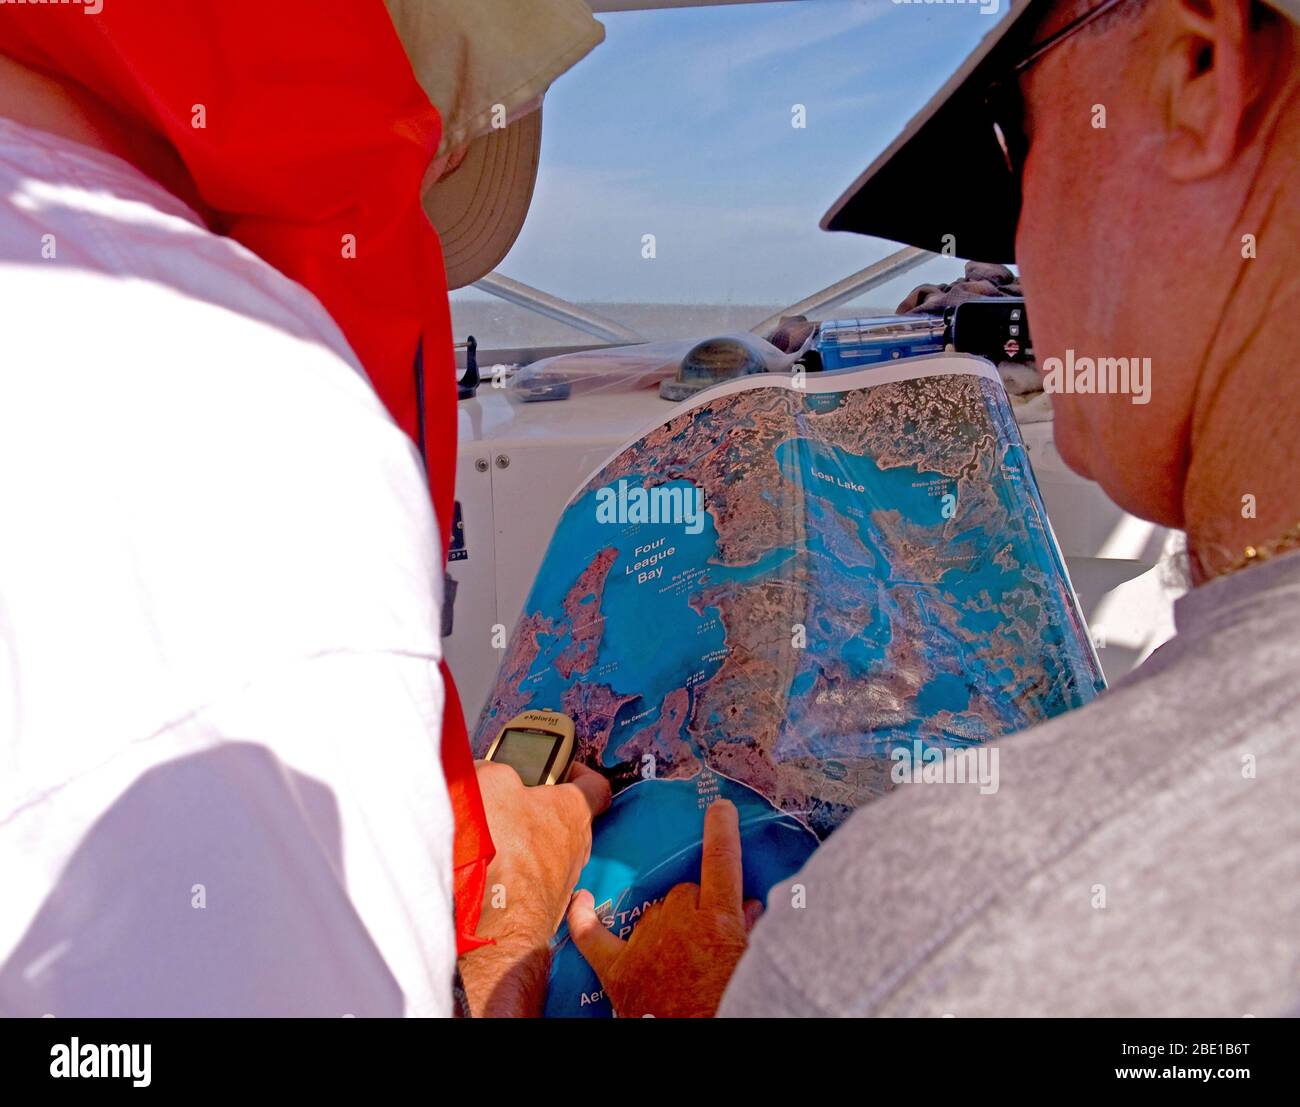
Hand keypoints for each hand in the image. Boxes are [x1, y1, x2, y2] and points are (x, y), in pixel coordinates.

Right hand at [460, 760, 609, 1016]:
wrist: (488, 917)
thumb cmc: (499, 842)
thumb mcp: (492, 781)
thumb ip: (497, 773)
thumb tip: (490, 778)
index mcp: (573, 811)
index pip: (596, 788)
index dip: (583, 775)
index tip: (566, 770)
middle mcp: (575, 850)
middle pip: (568, 824)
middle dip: (543, 813)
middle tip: (514, 805)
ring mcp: (560, 886)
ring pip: (548, 857)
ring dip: (525, 849)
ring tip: (491, 842)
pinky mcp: (538, 913)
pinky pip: (528, 886)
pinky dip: (511, 877)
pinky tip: (485, 873)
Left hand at [566, 798, 761, 1017]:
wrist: (699, 1032)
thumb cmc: (729, 1002)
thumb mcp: (751, 963)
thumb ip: (748, 931)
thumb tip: (750, 908)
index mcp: (718, 920)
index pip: (722, 859)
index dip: (721, 829)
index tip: (719, 808)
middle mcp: (679, 922)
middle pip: (683, 890)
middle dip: (694, 907)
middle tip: (706, 937)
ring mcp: (645, 943)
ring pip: (653, 909)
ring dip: (664, 921)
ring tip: (678, 954)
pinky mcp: (618, 969)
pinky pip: (593, 936)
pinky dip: (584, 917)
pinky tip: (581, 900)